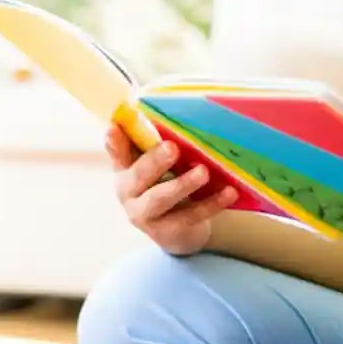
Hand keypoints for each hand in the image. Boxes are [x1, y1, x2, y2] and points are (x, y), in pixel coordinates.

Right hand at [105, 125, 236, 255]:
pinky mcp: (167, 232)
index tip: (114, 127)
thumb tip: (164, 111)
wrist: (178, 231)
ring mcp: (145, 215)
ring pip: (161, 199)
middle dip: (155, 161)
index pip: (116, 152)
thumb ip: (155, 142)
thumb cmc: (166, 184)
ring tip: (203, 172)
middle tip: (172, 147)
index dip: (113, 141)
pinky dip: (212, 203)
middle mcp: (128, 193)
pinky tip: (229, 192)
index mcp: (125, 169)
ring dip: (183, 184)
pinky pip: (190, 216)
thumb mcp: (158, 164)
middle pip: (137, 176)